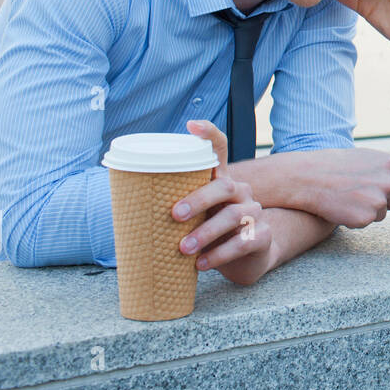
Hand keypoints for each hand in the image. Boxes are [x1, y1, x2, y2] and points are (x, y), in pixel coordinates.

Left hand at [179, 119, 275, 284]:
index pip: (220, 149)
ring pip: (233, 216)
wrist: (246, 261)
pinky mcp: (262, 235)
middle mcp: (241, 192)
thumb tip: (126, 209)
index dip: (209, 134)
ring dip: (205, 233)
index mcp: (221, 182)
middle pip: (225, 185)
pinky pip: (243, 242)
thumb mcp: (196, 218)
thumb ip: (176, 208)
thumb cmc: (212, 235)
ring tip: (183, 249)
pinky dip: (219, 254)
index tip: (191, 125)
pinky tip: (201, 264)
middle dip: (198, 199)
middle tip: (174, 215)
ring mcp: (255, 212)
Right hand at [291, 147, 389, 227]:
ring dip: (369, 209)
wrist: (308, 177)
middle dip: (384, 200)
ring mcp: (378, 202)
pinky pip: (367, 221)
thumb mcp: (366, 158)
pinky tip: (343, 206)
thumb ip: (386, 169)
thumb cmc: (335, 165)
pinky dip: (356, 218)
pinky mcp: (365, 218)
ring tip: (349, 196)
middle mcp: (388, 183)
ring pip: (382, 213)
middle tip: (362, 192)